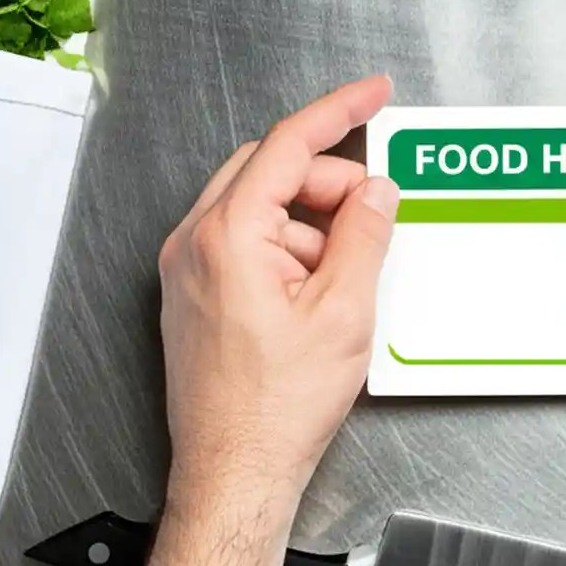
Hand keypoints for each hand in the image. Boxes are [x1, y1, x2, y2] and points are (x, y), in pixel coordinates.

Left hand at [156, 75, 398, 502]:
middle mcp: (195, 243)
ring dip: (310, 224)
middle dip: (327, 181)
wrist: (236, 471)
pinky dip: (290, 250)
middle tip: (373, 210)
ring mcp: (189, 269)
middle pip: (270, 171)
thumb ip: (364, 236)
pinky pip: (247, 243)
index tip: (372, 94)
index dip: (339, 112)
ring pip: (260, 208)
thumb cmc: (277, 408)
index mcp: (228, 236)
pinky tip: (319, 293)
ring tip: (344, 280)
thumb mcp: (344, 312)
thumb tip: (376, 192)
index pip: (288, 145)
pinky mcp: (196, 294)